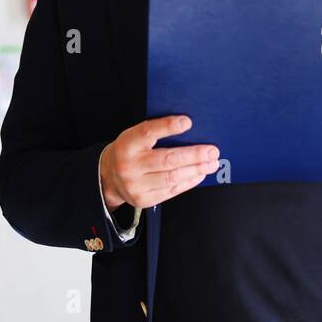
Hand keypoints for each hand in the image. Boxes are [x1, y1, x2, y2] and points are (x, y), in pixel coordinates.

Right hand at [99, 115, 219, 209]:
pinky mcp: (144, 199)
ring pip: (172, 177)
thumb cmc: (129, 152)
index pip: (148, 132)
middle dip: (193, 155)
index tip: (187, 122)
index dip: (167, 127)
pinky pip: (172, 191)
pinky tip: (200, 174)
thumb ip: (155, 132)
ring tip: (211, 163)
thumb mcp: (134, 137)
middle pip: (167, 160)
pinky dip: (189, 181)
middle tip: (212, 151)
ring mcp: (136, 185)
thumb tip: (188, 127)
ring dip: (196, 170)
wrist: (109, 177)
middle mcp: (130, 166)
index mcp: (127, 144)